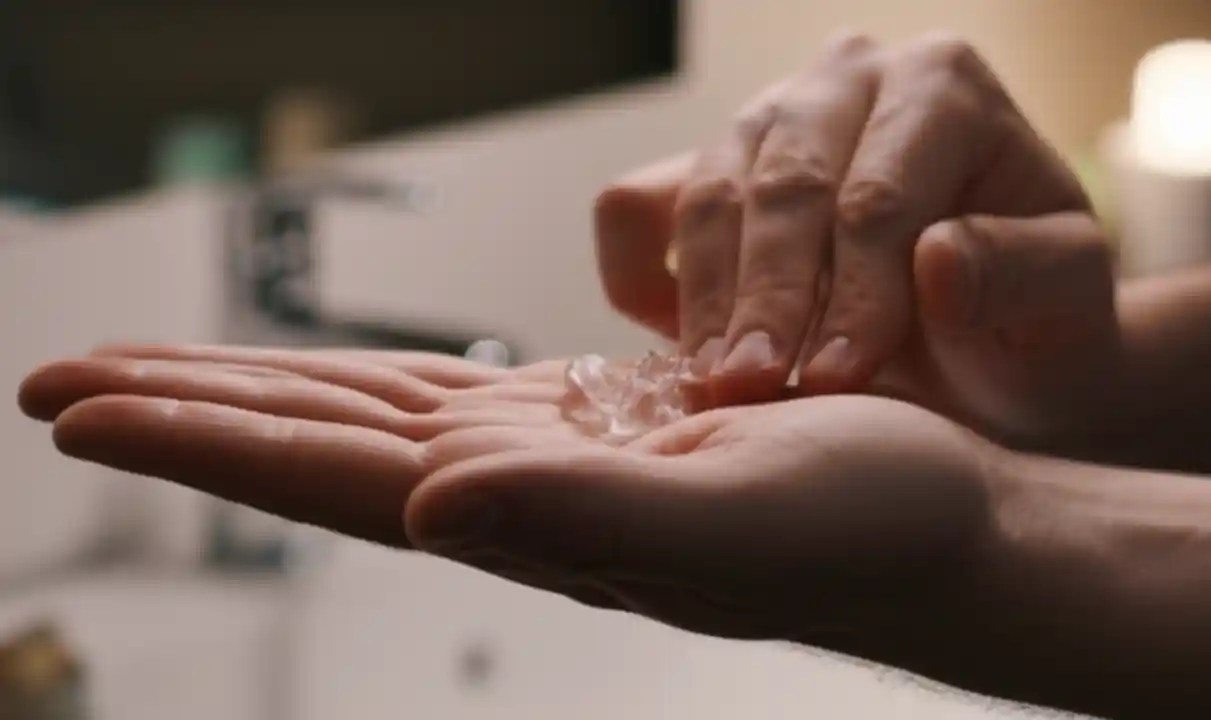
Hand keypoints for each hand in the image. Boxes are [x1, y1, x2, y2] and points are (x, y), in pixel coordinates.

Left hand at [18, 345, 991, 652]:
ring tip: (161, 372)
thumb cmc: (864, 532)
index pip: (321, 477)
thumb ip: (580, 516)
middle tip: (58, 381)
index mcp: (529, 517)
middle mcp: (518, 494)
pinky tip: (337, 376)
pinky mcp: (598, 424)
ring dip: (259, 389)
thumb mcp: (728, 521)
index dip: (198, 440)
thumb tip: (428, 507)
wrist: (942, 528)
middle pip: (314, 442)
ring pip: (367, 411)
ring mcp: (551, 457)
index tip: (77, 405)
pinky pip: (451, 390)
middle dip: (186, 409)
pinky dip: (370, 377)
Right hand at [596, 32, 1092, 406]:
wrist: (981, 349)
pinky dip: (642, 280)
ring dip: (705, 304)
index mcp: (944, 86)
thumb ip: (1023, 275)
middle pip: (784, 187)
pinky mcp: (704, 169)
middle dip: (767, 300)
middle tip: (752, 389)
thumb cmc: (1026, 323)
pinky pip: (636, 207)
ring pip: (707, 196)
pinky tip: (685, 352)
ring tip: (716, 389)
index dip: (854, 291)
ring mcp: (765, 119)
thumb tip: (937, 257)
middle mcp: (845, 81)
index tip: (839, 380)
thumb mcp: (1063, 308)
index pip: (881, 193)